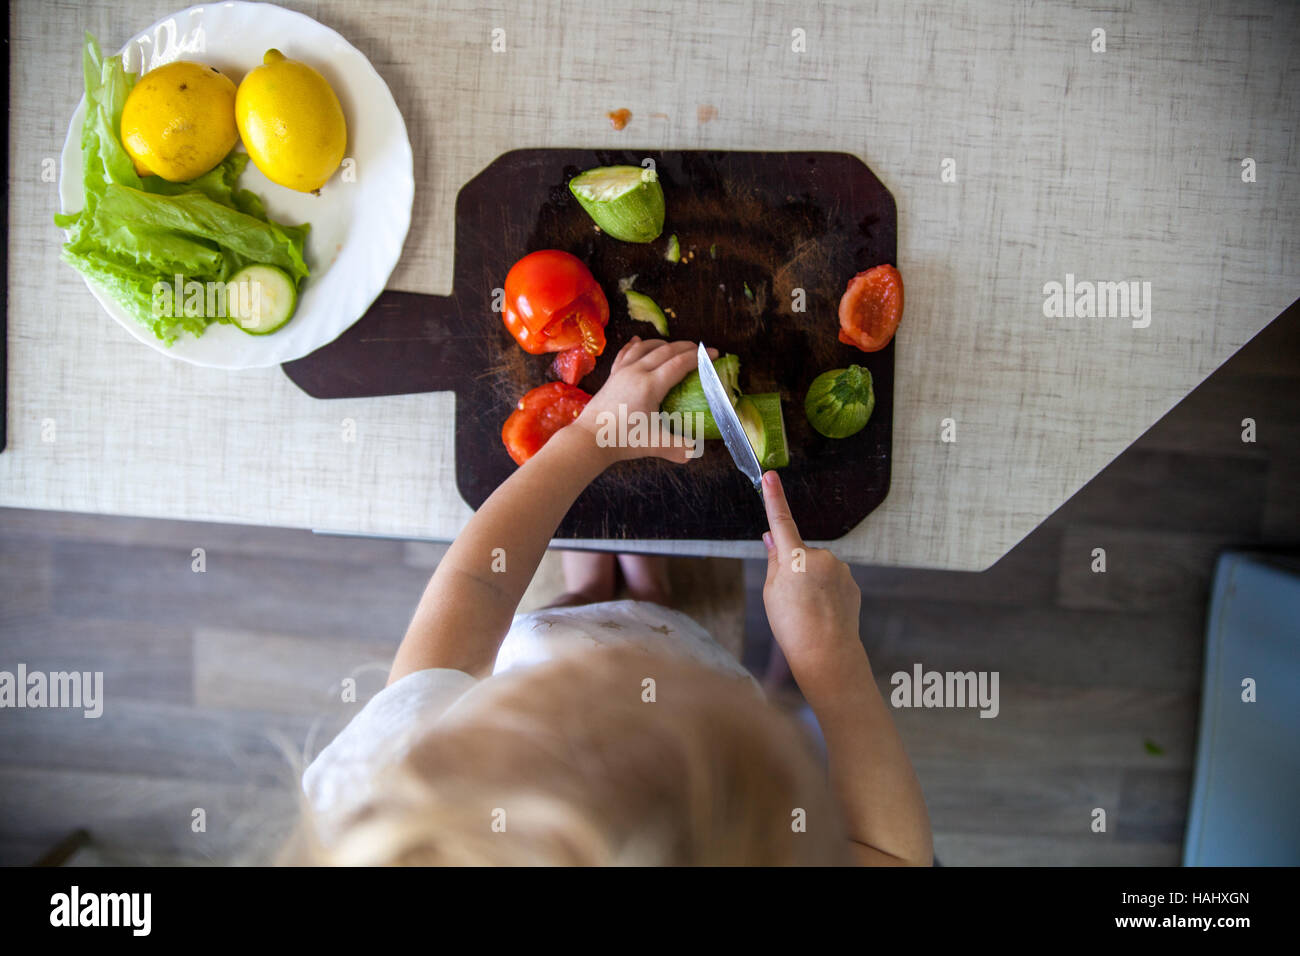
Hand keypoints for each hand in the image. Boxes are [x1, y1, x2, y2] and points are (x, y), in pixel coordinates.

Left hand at [573, 337, 716, 464]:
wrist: (589, 439)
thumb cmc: (622, 440)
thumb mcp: (654, 444)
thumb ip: (677, 448)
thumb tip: (694, 454)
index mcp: (650, 385)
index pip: (680, 364)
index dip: (699, 358)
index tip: (713, 354)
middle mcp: (637, 372)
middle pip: (665, 351)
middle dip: (685, 347)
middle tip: (699, 349)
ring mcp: (622, 372)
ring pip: (645, 348)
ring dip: (663, 343)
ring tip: (674, 346)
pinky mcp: (612, 376)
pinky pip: (625, 354)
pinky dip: (635, 345)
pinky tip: (637, 341)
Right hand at [760, 470, 865, 680]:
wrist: (827, 654)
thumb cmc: (793, 626)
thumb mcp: (771, 592)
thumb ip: (774, 561)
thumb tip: (772, 538)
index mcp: (795, 557)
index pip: (781, 521)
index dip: (774, 498)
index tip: (771, 476)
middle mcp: (821, 557)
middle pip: (800, 555)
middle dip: (794, 570)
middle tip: (789, 600)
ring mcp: (840, 570)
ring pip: (818, 569)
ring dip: (811, 584)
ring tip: (808, 611)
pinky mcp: (852, 584)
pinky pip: (832, 582)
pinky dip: (825, 595)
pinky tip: (822, 614)